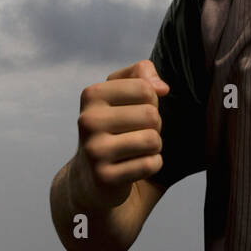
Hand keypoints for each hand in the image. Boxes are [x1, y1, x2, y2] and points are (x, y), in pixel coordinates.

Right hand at [70, 60, 169, 212]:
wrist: (89, 176)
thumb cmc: (114, 125)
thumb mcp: (123, 91)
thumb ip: (142, 73)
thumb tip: (162, 88)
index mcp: (92, 95)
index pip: (145, 88)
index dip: (151, 100)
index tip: (136, 110)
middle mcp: (88, 121)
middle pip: (151, 114)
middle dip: (154, 125)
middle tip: (138, 132)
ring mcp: (94, 151)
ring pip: (152, 140)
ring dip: (155, 145)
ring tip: (138, 148)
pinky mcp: (104, 177)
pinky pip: (150, 164)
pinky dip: (152, 165)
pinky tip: (135, 166)